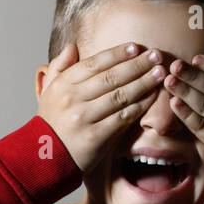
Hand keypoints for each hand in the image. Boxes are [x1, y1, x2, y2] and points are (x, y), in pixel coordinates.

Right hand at [38, 42, 165, 172]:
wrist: (44, 158)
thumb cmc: (51, 122)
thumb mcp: (48, 91)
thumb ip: (59, 66)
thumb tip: (73, 46)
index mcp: (63, 84)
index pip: (94, 63)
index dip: (117, 53)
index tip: (135, 47)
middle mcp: (73, 99)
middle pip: (111, 77)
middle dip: (137, 65)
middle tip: (156, 55)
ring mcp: (84, 118)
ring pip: (120, 95)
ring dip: (143, 83)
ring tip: (159, 73)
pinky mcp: (96, 136)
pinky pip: (123, 117)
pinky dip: (140, 106)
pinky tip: (152, 97)